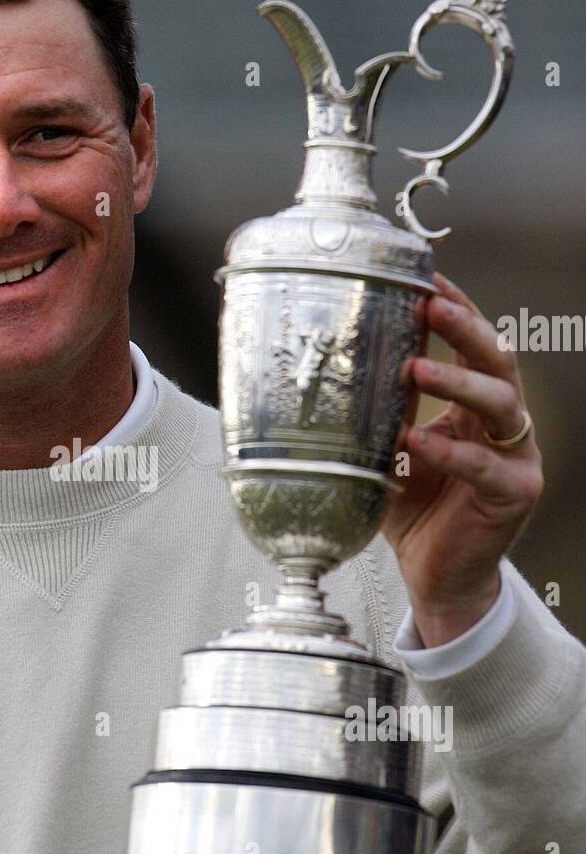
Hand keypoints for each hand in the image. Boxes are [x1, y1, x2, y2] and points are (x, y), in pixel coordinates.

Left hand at [382, 272, 543, 646]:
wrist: (434, 575)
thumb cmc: (414, 510)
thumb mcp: (388, 451)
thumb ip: (377, 413)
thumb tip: (336, 367)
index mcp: (475, 407)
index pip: (473, 344)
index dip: (456, 308)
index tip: (424, 277)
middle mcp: (503, 424)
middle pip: (498, 360)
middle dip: (465, 327)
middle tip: (430, 304)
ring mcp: (516, 457)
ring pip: (501, 404)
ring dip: (457, 381)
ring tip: (416, 367)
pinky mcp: (514, 494)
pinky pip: (485, 467)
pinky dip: (450, 452)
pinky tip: (416, 440)